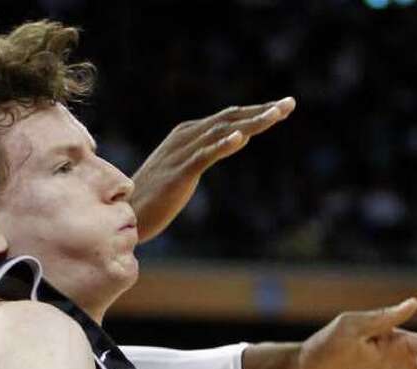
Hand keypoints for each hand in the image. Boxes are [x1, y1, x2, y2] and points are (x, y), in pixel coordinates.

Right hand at [130, 98, 295, 241]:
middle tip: (290, 104)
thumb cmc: (155, 197)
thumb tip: (240, 137)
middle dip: (261, 111)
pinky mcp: (178, 173)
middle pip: (229, 118)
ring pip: (222, 132)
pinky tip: (242, 138)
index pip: (228, 117)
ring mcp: (181, 154)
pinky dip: (223, 144)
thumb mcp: (189, 168)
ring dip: (251, 122)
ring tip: (277, 114)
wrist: (126, 215)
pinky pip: (205, 155)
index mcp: (187, 134)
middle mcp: (185, 137)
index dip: (256, 111)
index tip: (282, 107)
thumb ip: (212, 151)